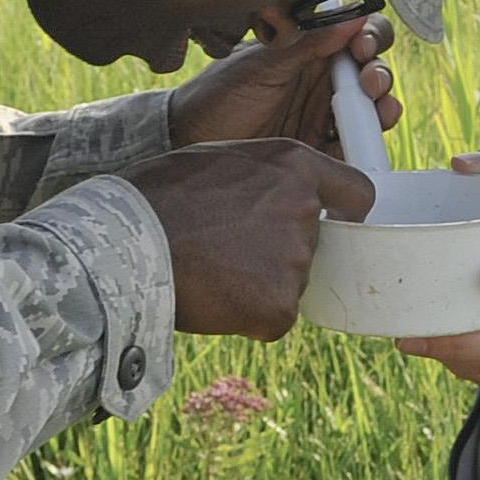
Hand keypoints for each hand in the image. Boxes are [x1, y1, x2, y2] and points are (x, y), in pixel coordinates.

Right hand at [125, 140, 375, 339]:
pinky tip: (212, 300)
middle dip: (279, 254)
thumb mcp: (216, 160)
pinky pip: (273, 319)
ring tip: (210, 273)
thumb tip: (270, 192)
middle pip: (313, 244)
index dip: (345, 212)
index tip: (333, 224)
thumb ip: (260, 176)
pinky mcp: (279, 306)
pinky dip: (248, 319)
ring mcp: (294, 260)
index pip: (356, 190)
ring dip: (258, 286)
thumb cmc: (155, 198)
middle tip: (228, 254)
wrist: (123, 246)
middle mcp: (304, 208)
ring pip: (290, 283)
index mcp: (293, 165)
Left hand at [167, 13, 395, 151]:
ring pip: (368, 108)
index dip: (368, 36)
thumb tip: (349, 18)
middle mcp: (319, 79)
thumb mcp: (261, 64)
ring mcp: (321, 114)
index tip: (363, 44)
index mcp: (307, 50)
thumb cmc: (217, 96)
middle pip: (369, 71)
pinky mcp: (319, 149)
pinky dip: (366, 144)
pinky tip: (363, 139)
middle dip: (378, 72)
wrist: (188, 142)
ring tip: (378, 109)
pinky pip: (353, 146)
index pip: (352, 35)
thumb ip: (306, 42)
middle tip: (368, 80)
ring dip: (382, 106)